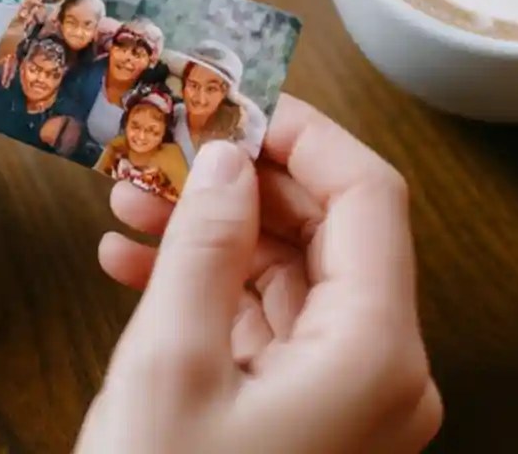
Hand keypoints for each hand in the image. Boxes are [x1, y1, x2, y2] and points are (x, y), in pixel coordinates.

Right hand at [77, 96, 440, 452]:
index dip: (302, 134)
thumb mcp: (171, 365)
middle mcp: (385, 373)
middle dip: (241, 182)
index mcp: (376, 353)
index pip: (368, 194)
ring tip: (132, 202)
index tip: (234, 101)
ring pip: (293, 274)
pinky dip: (211, 290)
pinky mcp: (312, 416)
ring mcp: (351, 398)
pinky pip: (271, 324)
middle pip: (330, 231)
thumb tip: (225, 161)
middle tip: (168, 146)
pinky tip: (138, 265)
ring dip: (214, 233)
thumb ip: (204, 248)